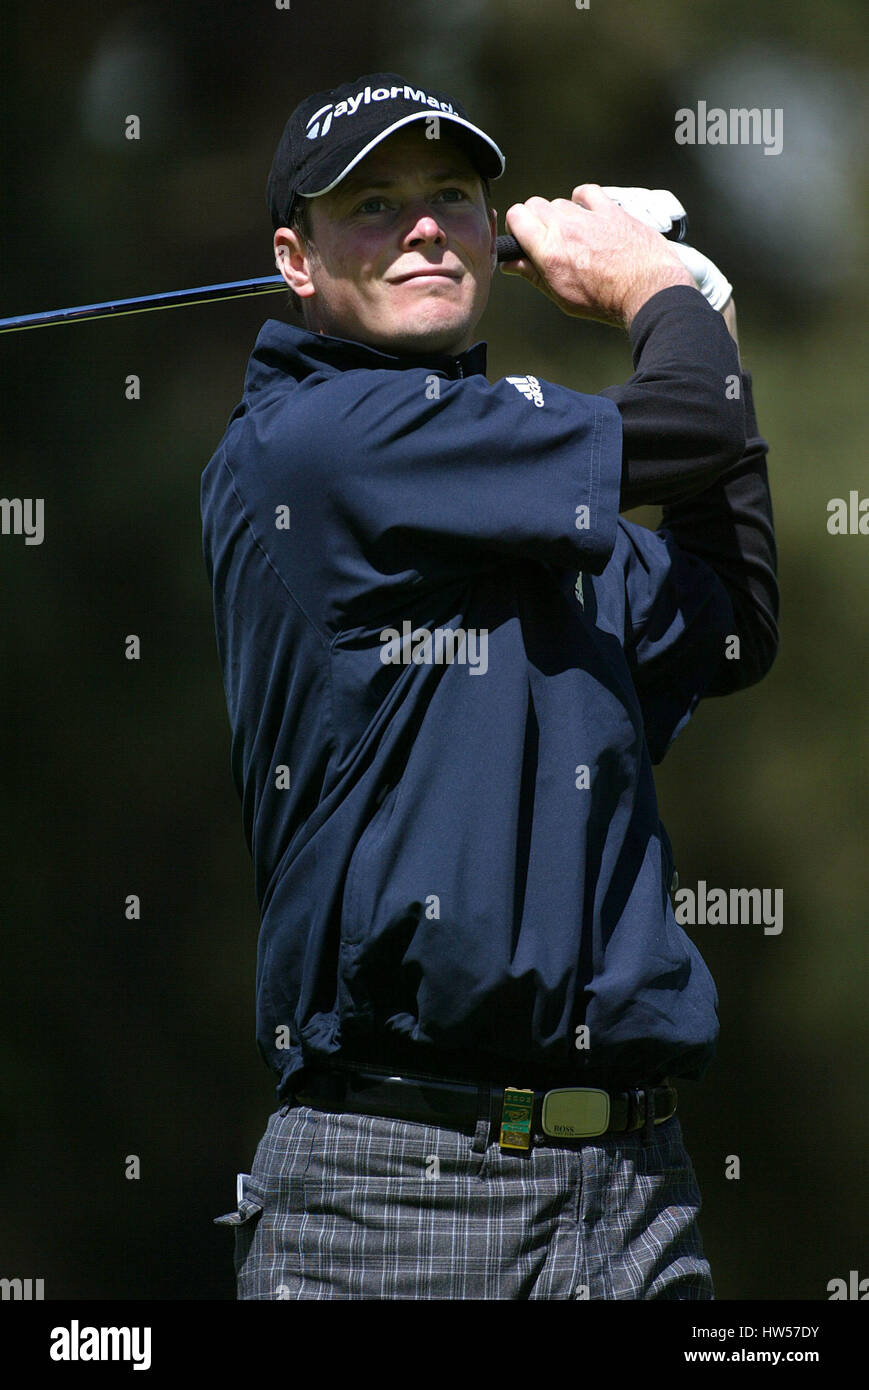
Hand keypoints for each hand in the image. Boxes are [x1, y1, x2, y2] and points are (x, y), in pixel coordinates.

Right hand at [501, 183, 694, 327]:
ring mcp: (588, 216)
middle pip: (534, 204)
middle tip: (545, 239)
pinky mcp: (610, 209)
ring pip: (559, 201)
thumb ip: (533, 274)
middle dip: (534, 219)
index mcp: (549, 250)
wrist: (647, 290)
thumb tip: (511, 264)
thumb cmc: (607, 299)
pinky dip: (582, 199)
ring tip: (572, 235)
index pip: (516, 216)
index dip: (516, 226)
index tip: (522, 238)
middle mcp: (565, 227)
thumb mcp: (562, 296)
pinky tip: (586, 213)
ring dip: (559, 214)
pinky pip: (587, 192)